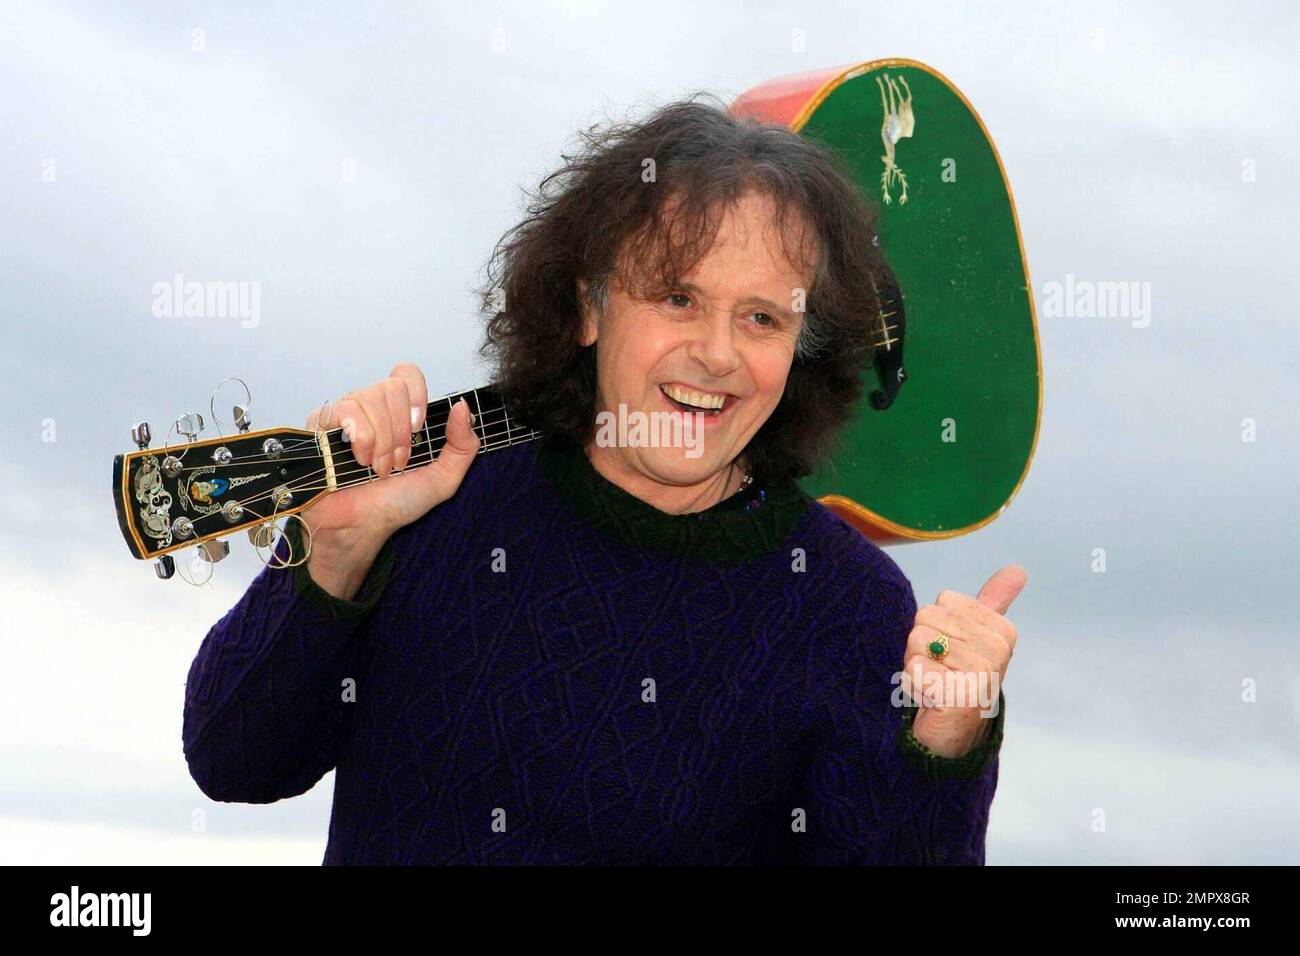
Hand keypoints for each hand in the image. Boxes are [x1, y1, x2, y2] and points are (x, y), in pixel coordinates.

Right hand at [300, 362, 480, 546]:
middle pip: (393, 387)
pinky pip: (348, 411)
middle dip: (401, 431)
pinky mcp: (321, 423)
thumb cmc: (396, 503)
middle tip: (397, 462)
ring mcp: (346, 413)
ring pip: (371, 398)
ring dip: (382, 441)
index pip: (407, 374)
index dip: (417, 395)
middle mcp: (371, 407)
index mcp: (398, 413)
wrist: (362, 525)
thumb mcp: (443, 478)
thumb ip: (463, 445)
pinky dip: (363, 439)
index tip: (419, 428)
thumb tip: (462, 406)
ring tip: (378, 468)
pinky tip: (359, 461)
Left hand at [901, 565, 1026, 757]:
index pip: (942, 601)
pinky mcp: (957, 695)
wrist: (956, 733)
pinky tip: (931, 699)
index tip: (952, 652)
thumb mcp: (977, 636)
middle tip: (941, 671)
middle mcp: (996, 650)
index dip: (937, 626)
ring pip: (916, 641)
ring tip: (935, 683)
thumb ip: (994, 601)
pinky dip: (913, 685)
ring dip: (916, 665)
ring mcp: (980, 673)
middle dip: (922, 646)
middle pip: (925, 618)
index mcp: (1002, 630)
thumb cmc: (960, 678)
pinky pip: (912, 669)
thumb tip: (1018, 569)